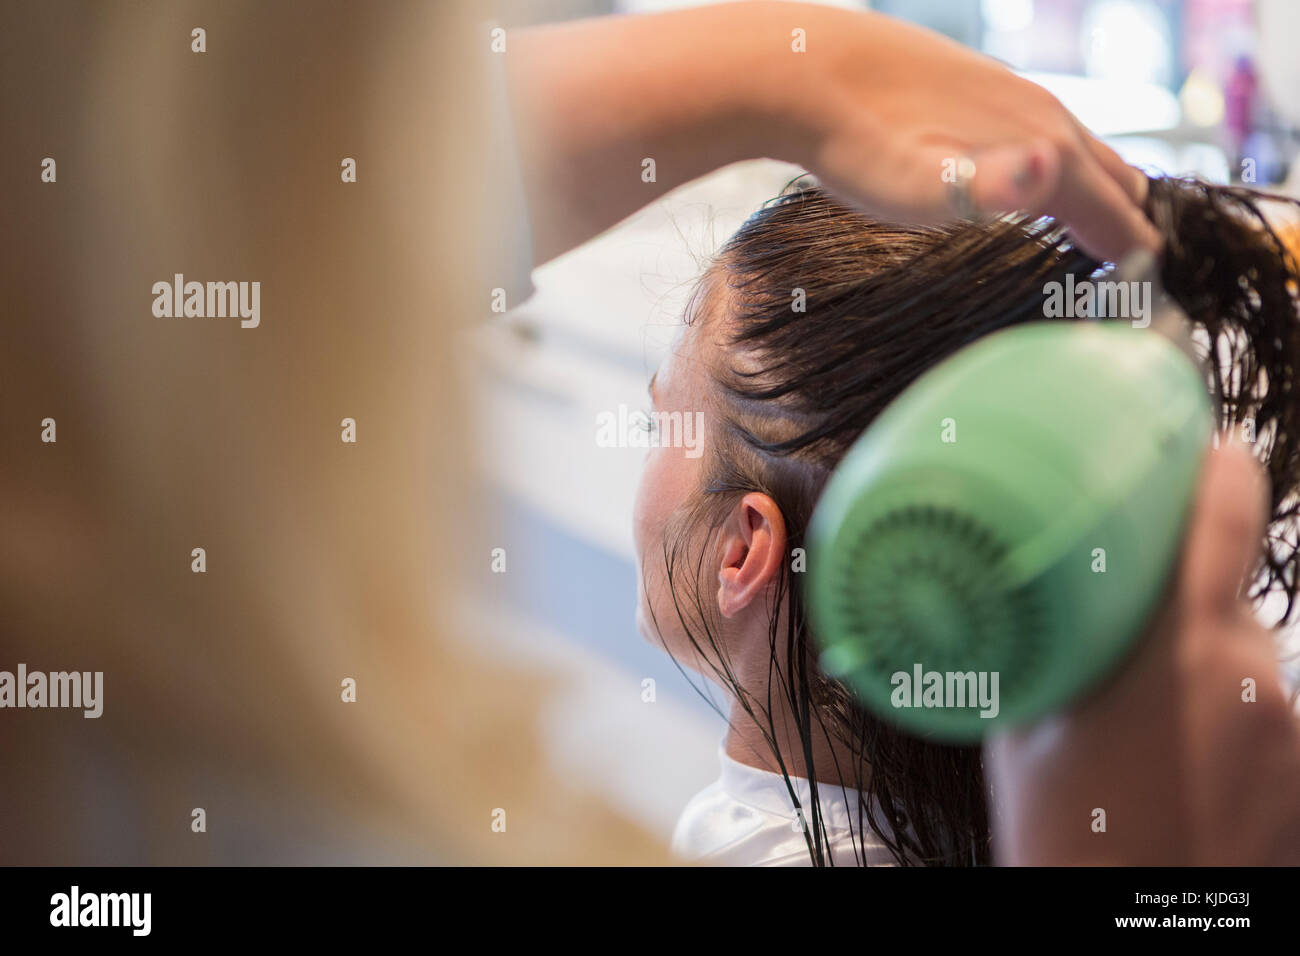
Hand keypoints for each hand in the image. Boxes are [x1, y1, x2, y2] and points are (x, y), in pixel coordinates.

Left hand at [768, 3, 1159, 259]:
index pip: (1117, 215)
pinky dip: (1058, 166)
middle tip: (1131, 277)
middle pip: (1114, 179)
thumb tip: (1045, 170)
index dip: (1138, 265)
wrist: (805, 69)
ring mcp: (1014, 93)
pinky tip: (1028, 181)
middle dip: (1129, 227)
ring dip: (1098, 193)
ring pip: (1081, 149)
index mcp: (1043, 148)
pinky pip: (1042, 133)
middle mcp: (1043, 114)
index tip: (1146, 308)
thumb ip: (988, 190)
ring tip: (1096, 235)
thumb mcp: (918, 186)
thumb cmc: (860, 143)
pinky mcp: (982, 84)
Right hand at [984, 439, 1299, 864]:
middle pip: (1222, 596)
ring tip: (1144, 735)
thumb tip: (1026, 590)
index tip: (1197, 448)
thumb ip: (1047, 643)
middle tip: (1121, 646)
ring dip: (1203, 675)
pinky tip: (1179, 771)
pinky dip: (1227, 727)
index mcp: (1180, 641)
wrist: (1126, 925)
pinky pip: (1263, 715)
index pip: (1227, 507)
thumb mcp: (1026, 718)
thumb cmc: (1063, 828)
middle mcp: (1254, 672)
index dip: (1216, 464)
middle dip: (1178, 607)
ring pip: (1240, 661)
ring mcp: (1290, 724)